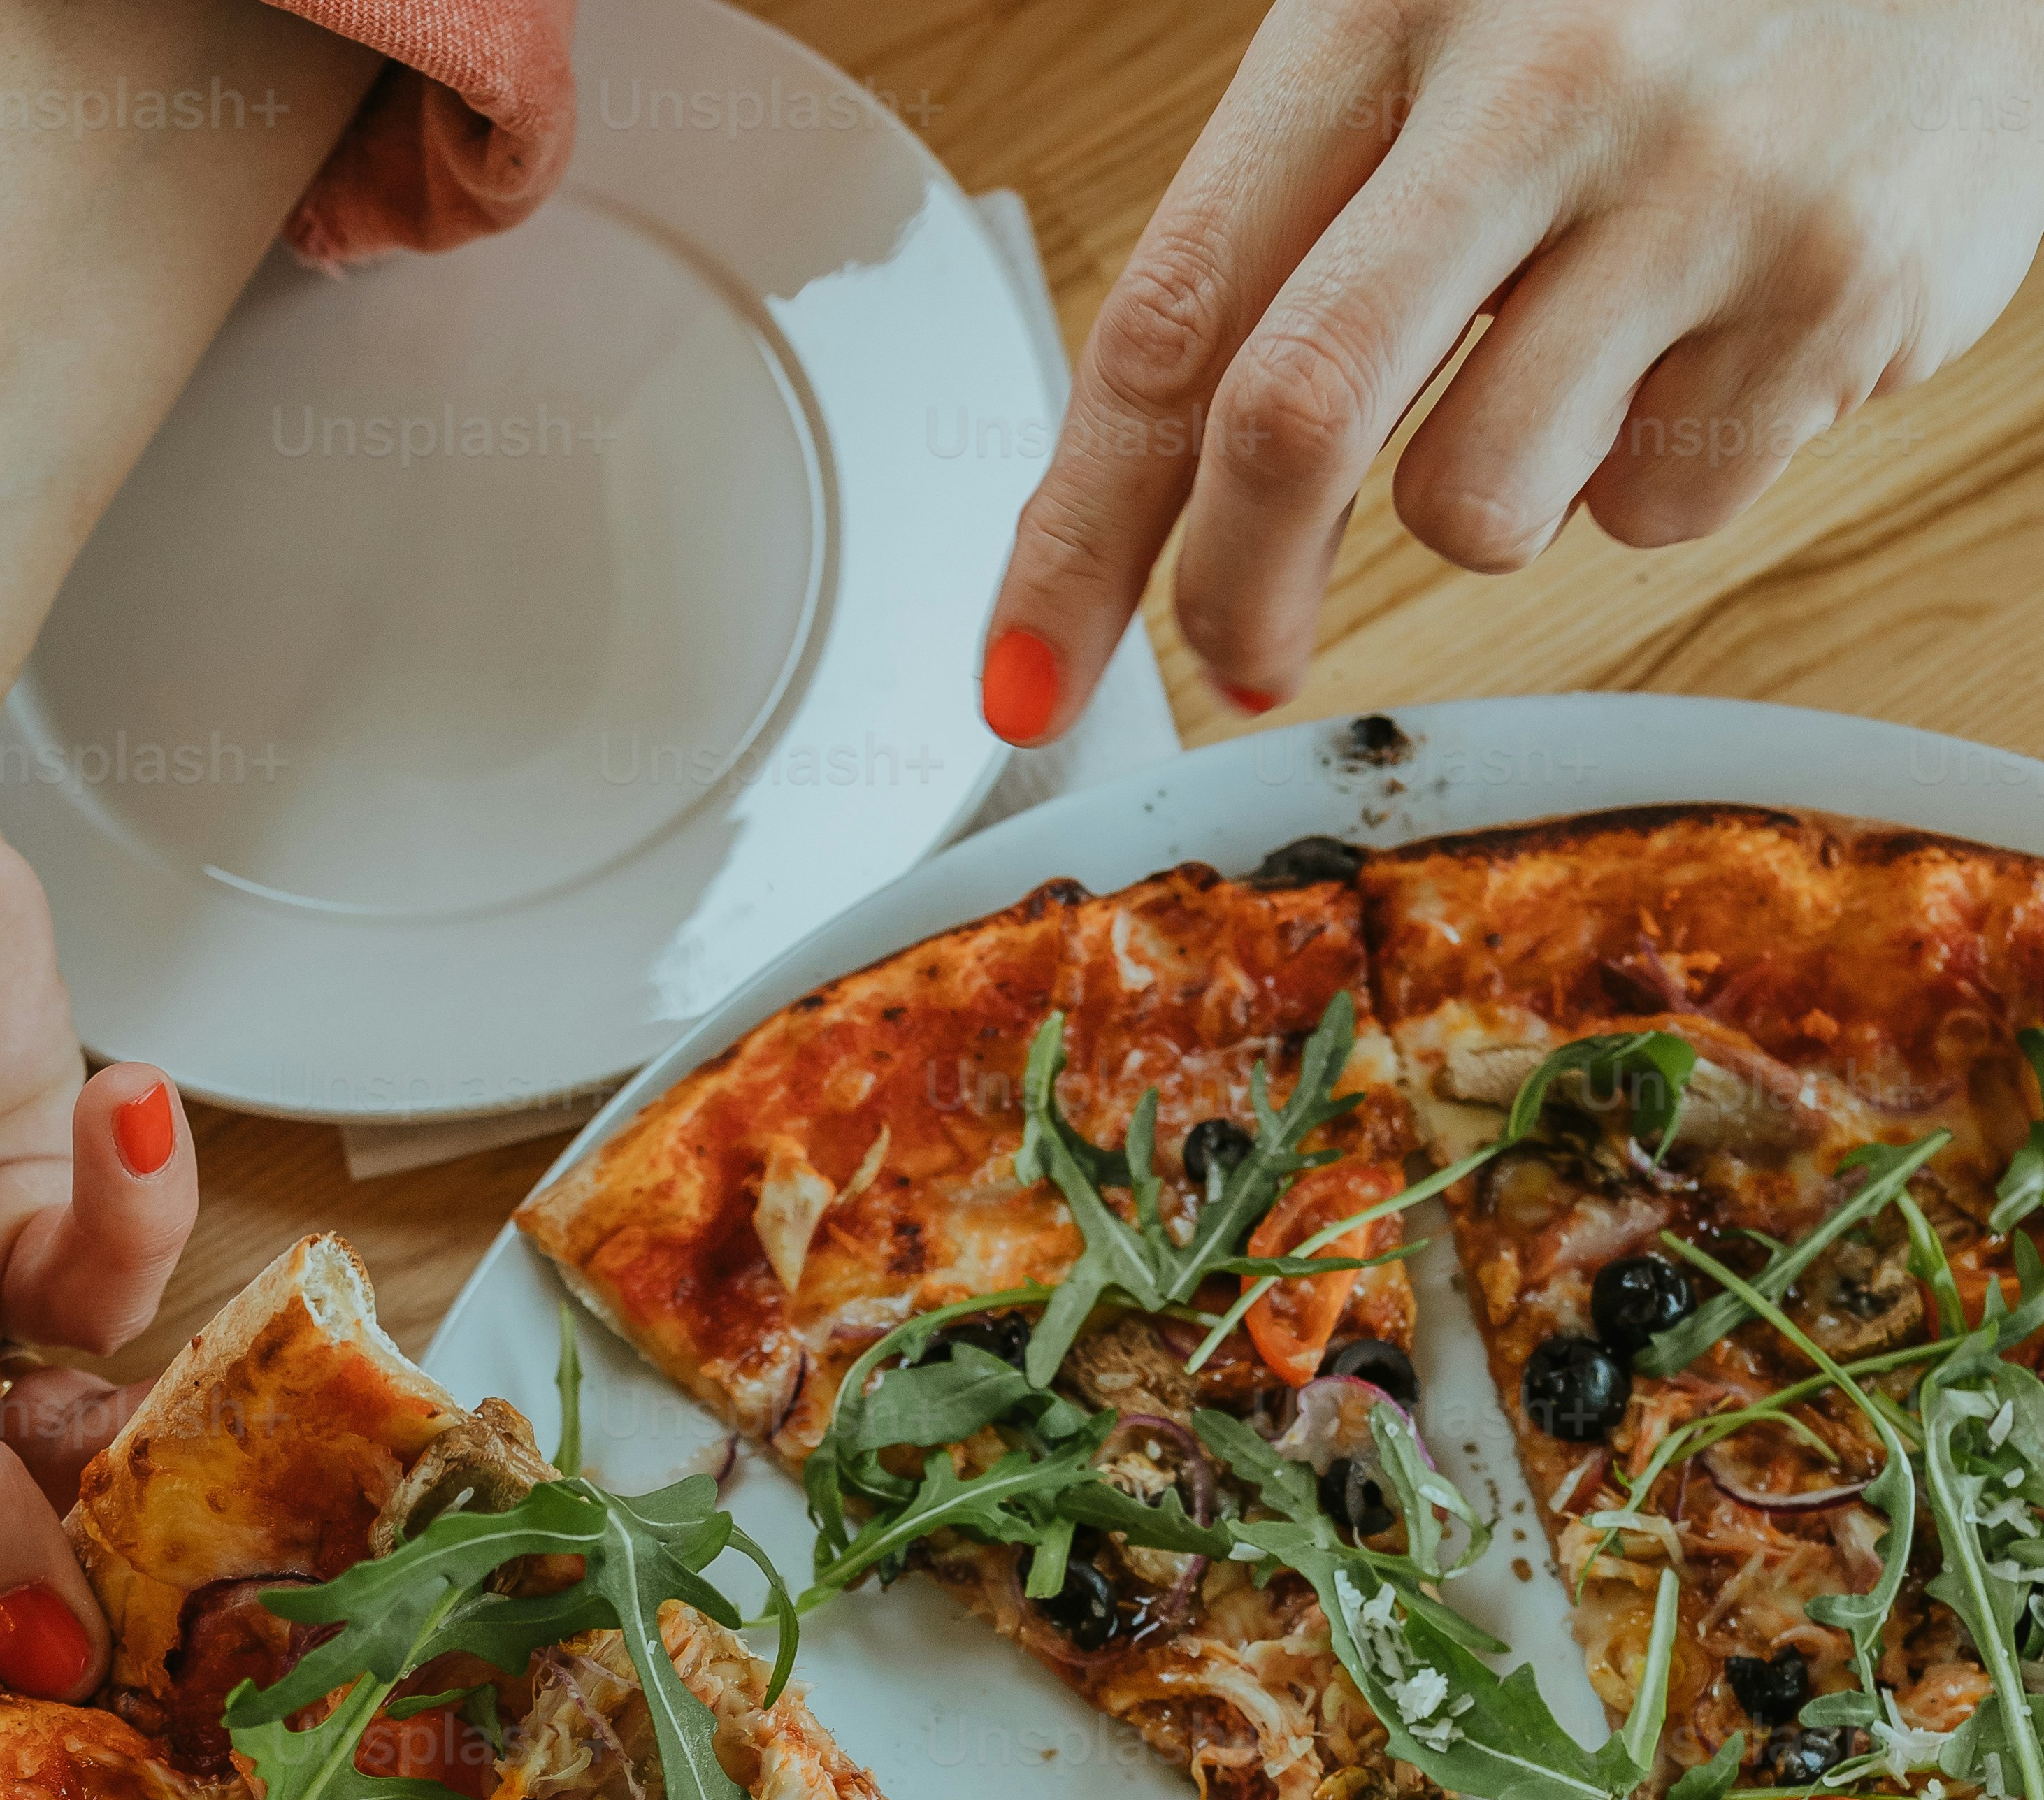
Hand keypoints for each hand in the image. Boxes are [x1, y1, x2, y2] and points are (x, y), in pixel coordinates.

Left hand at [978, 0, 2043, 738]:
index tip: (1018, 679)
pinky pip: (1663, 507)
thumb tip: (1168, 477)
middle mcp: (1544, 79)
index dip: (1076, 531)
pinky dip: (1659, 466)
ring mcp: (1701, 193)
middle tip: (1244, 662)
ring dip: (1490, 498)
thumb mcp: (1463, 15)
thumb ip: (1311, 207)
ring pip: (1481, 505)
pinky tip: (1720, 320)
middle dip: (1235, 596)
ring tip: (1581, 352)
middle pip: (1292, 424)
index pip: (1175, 314)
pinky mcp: (1836, 295)